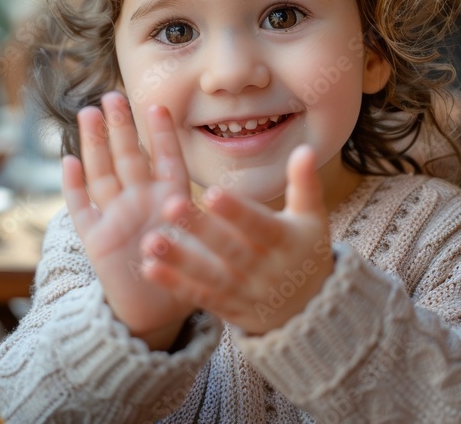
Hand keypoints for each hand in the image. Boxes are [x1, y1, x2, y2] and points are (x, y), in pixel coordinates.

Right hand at [62, 92, 197, 348]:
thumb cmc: (187, 275)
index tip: (157, 106)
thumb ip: (206, 223)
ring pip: (103, 173)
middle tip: (113, 96)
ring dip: (95, 144)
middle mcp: (141, 201)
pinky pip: (82, 208)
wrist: (157, 313)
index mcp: (170, 200)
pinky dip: (74, 186)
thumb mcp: (204, 246)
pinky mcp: (96, 238)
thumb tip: (222, 199)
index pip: (167, 161)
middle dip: (121, 127)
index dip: (162, 135)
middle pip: (129, 158)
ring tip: (89, 113)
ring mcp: (116, 217)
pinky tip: (68, 161)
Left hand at [140, 145, 333, 334]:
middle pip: (229, 249)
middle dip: (200, 229)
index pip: (259, 226)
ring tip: (150, 240)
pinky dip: (175, 284)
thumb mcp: (311, 218)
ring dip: (179, 259)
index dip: (236, 212)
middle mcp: (265, 269)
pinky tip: (149, 268)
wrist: (309, 310)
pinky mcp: (228, 308)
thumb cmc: (305, 250)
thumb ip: (304, 184)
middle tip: (169, 205)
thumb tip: (305, 149)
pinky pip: (200, 296)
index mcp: (286, 242)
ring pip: (210, 276)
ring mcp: (245, 292)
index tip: (211, 193)